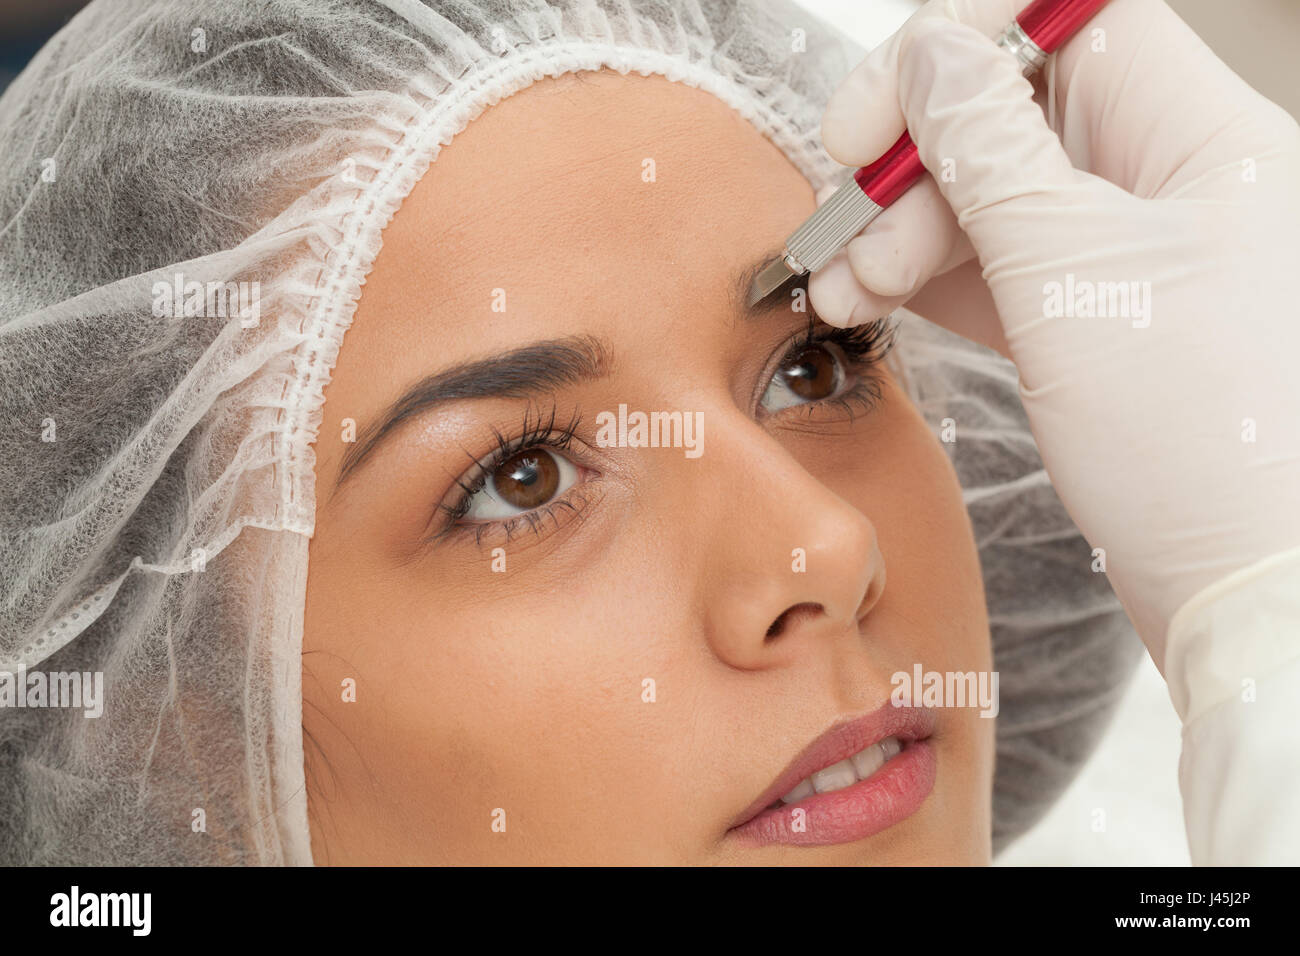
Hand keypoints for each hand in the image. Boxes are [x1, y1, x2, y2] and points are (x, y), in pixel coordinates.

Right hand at [810, 0, 1299, 666]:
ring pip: (988, 197)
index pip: (1067, 23)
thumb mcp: (1070, 274)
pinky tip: (867, 301)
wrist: (1249, 588)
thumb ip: (989, 155)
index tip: (878, 115)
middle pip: (1011, 113)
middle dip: (912, 162)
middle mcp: (1164, 183)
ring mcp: (1122, 257)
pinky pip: (990, 270)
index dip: (960, 43)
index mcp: (1196, 137)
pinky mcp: (1087, 323)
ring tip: (844, 287)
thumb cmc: (1207, 439)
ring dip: (900, 232)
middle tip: (848, 224)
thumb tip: (928, 59)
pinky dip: (924, 281)